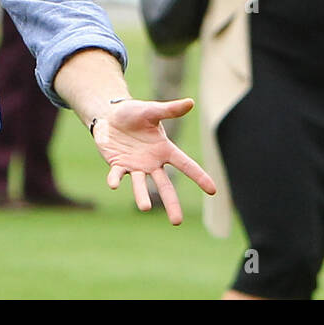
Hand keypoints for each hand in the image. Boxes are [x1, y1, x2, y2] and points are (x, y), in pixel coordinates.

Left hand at [91, 98, 215, 224]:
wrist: (110, 115)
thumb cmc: (134, 113)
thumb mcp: (152, 110)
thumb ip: (170, 110)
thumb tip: (190, 102)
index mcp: (164, 150)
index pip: (185, 165)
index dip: (199, 177)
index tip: (213, 191)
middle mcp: (152, 162)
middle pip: (165, 186)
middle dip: (171, 203)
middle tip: (177, 222)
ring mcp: (135, 166)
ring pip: (140, 185)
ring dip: (141, 196)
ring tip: (144, 208)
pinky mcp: (118, 165)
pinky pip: (117, 175)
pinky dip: (115, 179)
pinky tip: (113, 185)